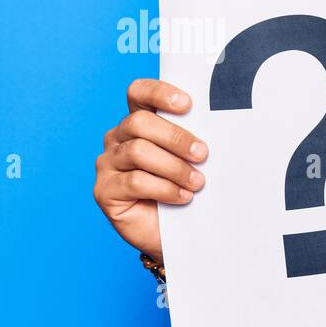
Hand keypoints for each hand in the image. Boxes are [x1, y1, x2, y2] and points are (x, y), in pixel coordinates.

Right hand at [93, 79, 206, 263]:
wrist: (179, 233)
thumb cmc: (188, 189)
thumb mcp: (193, 160)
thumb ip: (194, 139)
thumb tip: (221, 122)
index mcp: (139, 122)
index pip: (139, 93)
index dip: (160, 93)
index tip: (188, 104)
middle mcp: (118, 138)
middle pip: (140, 122)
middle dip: (176, 137)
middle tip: (203, 154)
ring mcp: (108, 163)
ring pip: (138, 151)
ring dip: (174, 167)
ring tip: (197, 182)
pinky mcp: (105, 190)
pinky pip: (134, 181)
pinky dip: (165, 188)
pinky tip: (183, 197)